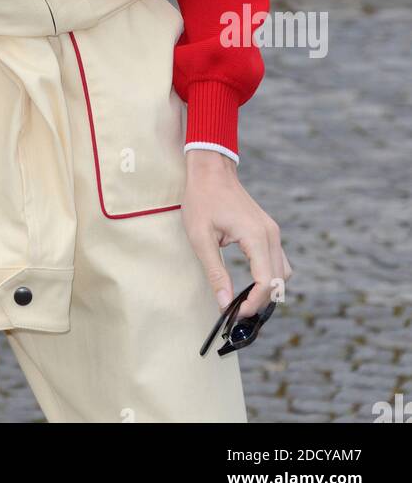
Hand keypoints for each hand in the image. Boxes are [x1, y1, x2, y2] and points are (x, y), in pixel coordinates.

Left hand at [181, 151, 291, 320]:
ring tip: (245, 301)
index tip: (236, 313)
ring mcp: (272, 231)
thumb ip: (214, 271)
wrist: (210, 169)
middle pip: (279, 280)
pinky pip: (277, 260)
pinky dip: (269, 276)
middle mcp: (271, 234)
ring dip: (269, 289)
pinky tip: (252, 284)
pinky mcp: (268, 230)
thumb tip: (224, 302)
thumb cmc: (202, 199)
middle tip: (239, 313)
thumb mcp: (200, 237)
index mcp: (256, 236)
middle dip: (262, 301)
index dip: (254, 303)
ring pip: (282, 272)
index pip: (266, 281)